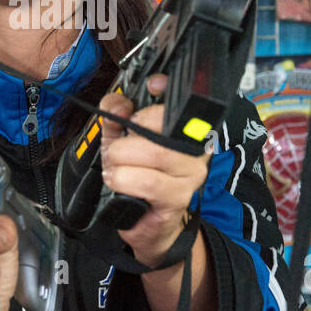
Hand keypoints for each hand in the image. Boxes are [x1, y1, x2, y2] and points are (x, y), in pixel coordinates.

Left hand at [99, 73, 210, 267]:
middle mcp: (195, 148)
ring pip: (154, 154)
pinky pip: (148, 182)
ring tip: (115, 170)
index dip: (169, 88)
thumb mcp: (120, 143)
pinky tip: (118, 182)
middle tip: (117, 152)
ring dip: (122, 161)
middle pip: (163, 127)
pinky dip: (124, 179)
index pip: (183, 101)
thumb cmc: (137, 181)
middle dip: (128, 138)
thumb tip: (118, 102)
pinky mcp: (179, 198)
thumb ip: (115, 117)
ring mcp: (190, 174)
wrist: (148, 226)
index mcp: (184, 129)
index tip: (152, 84)